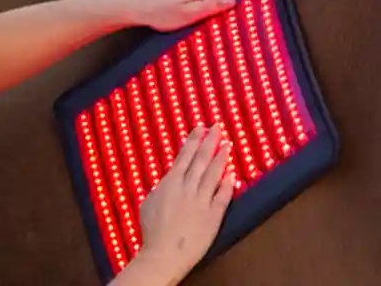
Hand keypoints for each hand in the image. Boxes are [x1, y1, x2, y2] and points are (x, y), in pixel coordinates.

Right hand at [126, 125, 234, 284]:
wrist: (163, 254)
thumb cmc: (151, 232)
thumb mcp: (148, 204)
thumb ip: (160, 188)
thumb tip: (168, 179)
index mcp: (170, 184)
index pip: (184, 156)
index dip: (193, 141)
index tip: (201, 127)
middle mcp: (187, 188)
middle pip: (201, 160)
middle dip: (210, 141)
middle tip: (218, 127)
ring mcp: (202, 201)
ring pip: (214, 174)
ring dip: (221, 158)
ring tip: (228, 144)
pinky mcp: (213, 215)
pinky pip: (223, 195)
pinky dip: (227, 183)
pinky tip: (232, 173)